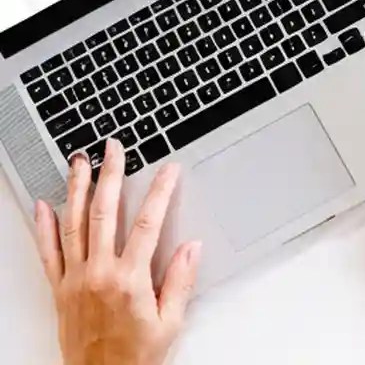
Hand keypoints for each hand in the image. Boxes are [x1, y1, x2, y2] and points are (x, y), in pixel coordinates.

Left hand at [34, 139, 201, 364]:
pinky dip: (44, 226)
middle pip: (105, 213)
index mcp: (130, 280)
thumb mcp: (170, 322)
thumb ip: (180, 281)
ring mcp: (75, 280)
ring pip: (73, 224)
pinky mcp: (59, 290)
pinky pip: (48, 252)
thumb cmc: (135, 358)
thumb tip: (191, 248)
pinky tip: (44, 206)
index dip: (159, 192)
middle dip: (110, 175)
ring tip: (80, 163)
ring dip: (76, 190)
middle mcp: (98, 274)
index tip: (167, 171)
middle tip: (113, 150)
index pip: (148, 224)